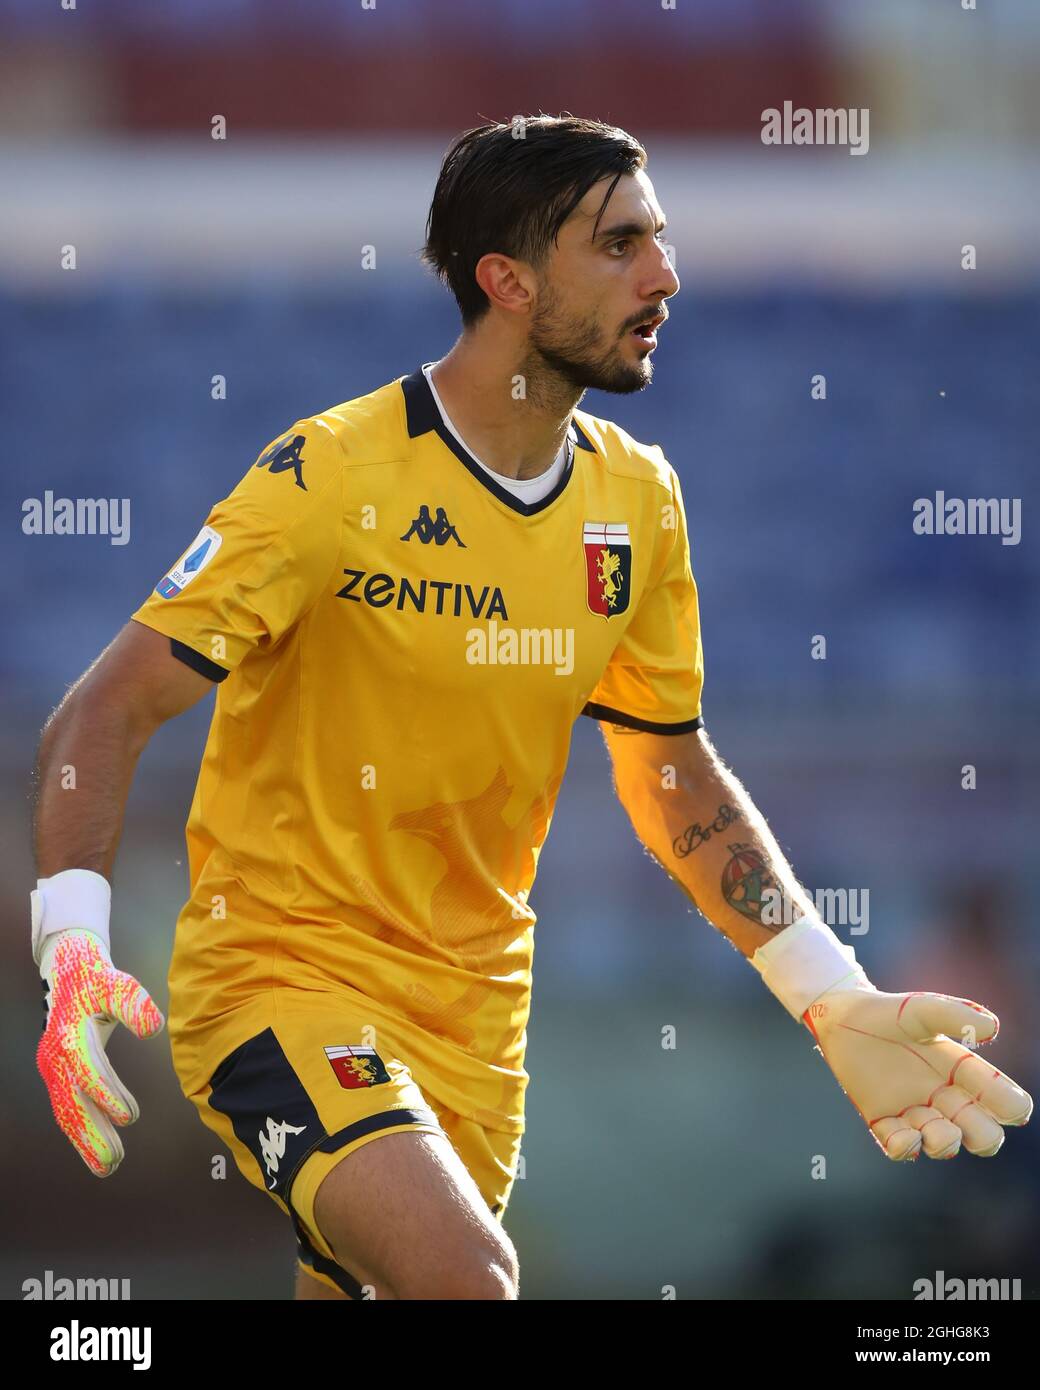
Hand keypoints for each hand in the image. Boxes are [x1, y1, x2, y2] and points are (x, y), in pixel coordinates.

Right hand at [37, 929, 164, 1176]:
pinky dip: (81, 1132)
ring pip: (67, 1112)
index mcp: (70, 1035)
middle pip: (71, 1102)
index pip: (88, 1071)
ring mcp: (53, 1069)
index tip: (129, 1116)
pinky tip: (98, 1152)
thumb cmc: (98, 981)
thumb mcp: (119, 984)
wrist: (70, 974)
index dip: (107, 1094)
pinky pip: (67, 1109)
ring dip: (85, 1141)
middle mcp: (56, 1057)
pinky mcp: (57, 1076)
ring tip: (108, 1167)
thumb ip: (135, 1003)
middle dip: (92, 1133)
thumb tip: (153, 1028)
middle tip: (114, 1160)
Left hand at [804, 986, 1031, 1160]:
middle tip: (964, 1123)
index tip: (1010, 1109)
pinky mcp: (882, 1120)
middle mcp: (944, 1096)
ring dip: (944, 1143)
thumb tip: (993, 1028)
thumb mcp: (921, 1010)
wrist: (841, 1018)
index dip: (1012, 1107)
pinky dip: (905, 1148)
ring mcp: (914, 1111)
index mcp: (962, 1071)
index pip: (1001, 1099)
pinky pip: (900, 1147)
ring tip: (931, 1127)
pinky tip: (904, 1137)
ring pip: (944, 1144)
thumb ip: (954, 1014)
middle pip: (982, 1134)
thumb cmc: (888, 1012)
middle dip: (983, 1138)